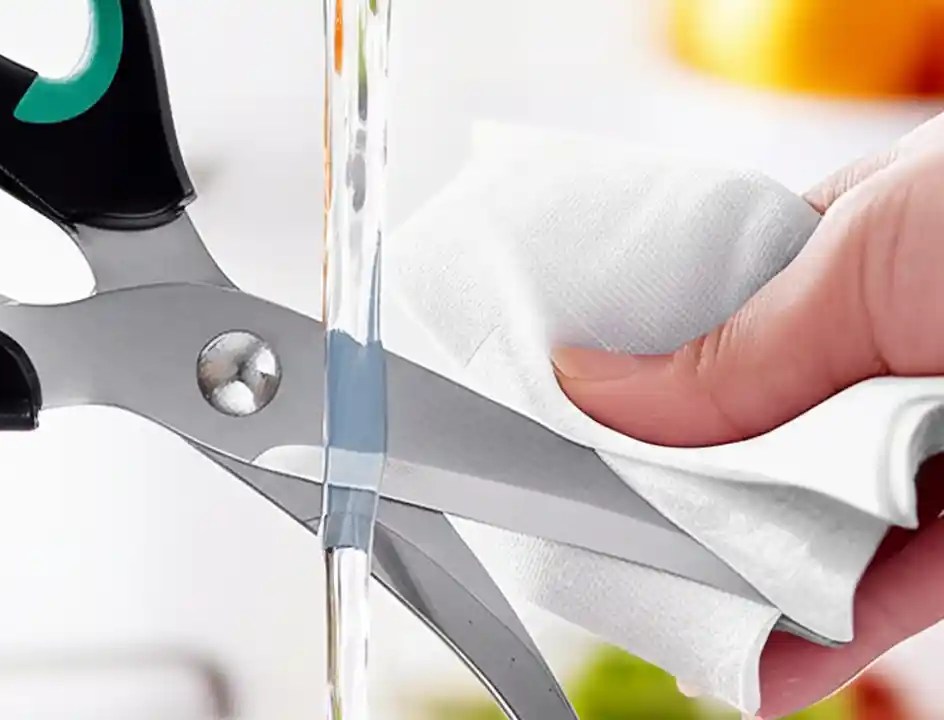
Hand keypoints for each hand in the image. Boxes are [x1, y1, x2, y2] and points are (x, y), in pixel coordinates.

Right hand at [552, 112, 943, 718]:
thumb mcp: (861, 259)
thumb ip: (729, 351)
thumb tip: (588, 388)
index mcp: (846, 254)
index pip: (703, 320)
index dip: (628, 367)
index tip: (559, 410)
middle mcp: (886, 351)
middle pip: (743, 435)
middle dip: (666, 482)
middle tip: (583, 519)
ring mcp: (933, 441)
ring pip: (805, 523)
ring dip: (730, 572)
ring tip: (648, 606)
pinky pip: (888, 594)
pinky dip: (818, 639)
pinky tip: (750, 666)